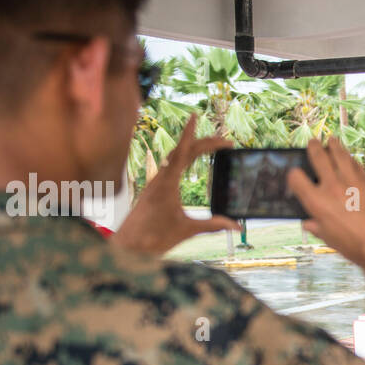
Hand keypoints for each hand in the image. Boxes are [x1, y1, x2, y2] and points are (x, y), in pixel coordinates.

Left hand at [112, 115, 239, 254]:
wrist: (128, 248)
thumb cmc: (152, 238)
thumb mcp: (187, 230)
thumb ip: (212, 225)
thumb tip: (236, 225)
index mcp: (166, 183)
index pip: (182, 152)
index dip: (191, 133)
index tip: (195, 116)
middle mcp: (159, 179)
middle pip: (183, 152)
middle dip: (204, 143)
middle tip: (225, 141)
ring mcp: (155, 183)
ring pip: (175, 158)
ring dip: (192, 149)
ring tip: (210, 147)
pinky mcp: (153, 190)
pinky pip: (169, 168)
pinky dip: (183, 160)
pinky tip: (188, 163)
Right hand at [288, 137, 364, 276]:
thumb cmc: (354, 247)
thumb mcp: (328, 239)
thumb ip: (316, 226)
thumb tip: (308, 222)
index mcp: (317, 202)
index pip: (296, 177)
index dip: (293, 175)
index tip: (296, 175)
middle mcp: (333, 187)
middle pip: (319, 157)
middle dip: (314, 147)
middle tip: (313, 143)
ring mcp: (353, 182)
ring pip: (341, 155)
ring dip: (334, 146)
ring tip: (332, 141)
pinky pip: (358, 166)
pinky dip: (352, 161)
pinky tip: (351, 160)